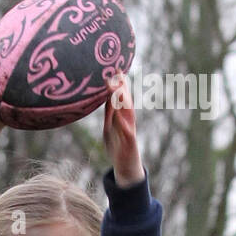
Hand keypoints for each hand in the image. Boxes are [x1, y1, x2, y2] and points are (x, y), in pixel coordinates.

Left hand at [103, 73, 144, 187]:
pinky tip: (118, 114)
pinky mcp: (129, 142)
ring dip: (123, 100)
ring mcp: (129, 131)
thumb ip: (108, 112)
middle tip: (116, 72)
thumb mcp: (109, 127)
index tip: (115, 67)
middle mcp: (127, 121)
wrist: (125, 168)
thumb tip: (106, 95)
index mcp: (122, 116)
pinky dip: (122, 122)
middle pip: (125, 101)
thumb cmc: (117, 146)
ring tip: (118, 87)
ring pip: (128, 113)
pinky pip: (126, 131)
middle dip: (121, 87)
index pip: (121, 97)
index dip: (119, 83)